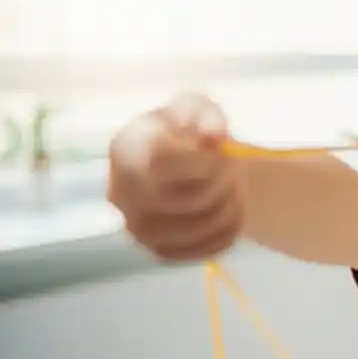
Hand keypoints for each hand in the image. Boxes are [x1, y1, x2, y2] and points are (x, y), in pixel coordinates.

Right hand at [107, 92, 243, 261]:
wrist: (192, 164)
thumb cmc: (191, 130)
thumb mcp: (200, 107)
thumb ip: (207, 115)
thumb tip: (214, 136)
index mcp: (125, 148)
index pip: (166, 160)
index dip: (206, 158)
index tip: (224, 148)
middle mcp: (121, 192)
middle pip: (188, 200)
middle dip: (224, 183)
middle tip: (235, 168)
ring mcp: (136, 226)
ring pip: (197, 229)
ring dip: (230, 208)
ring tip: (234, 189)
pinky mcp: (157, 250)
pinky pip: (201, 251)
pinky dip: (227, 234)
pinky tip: (231, 213)